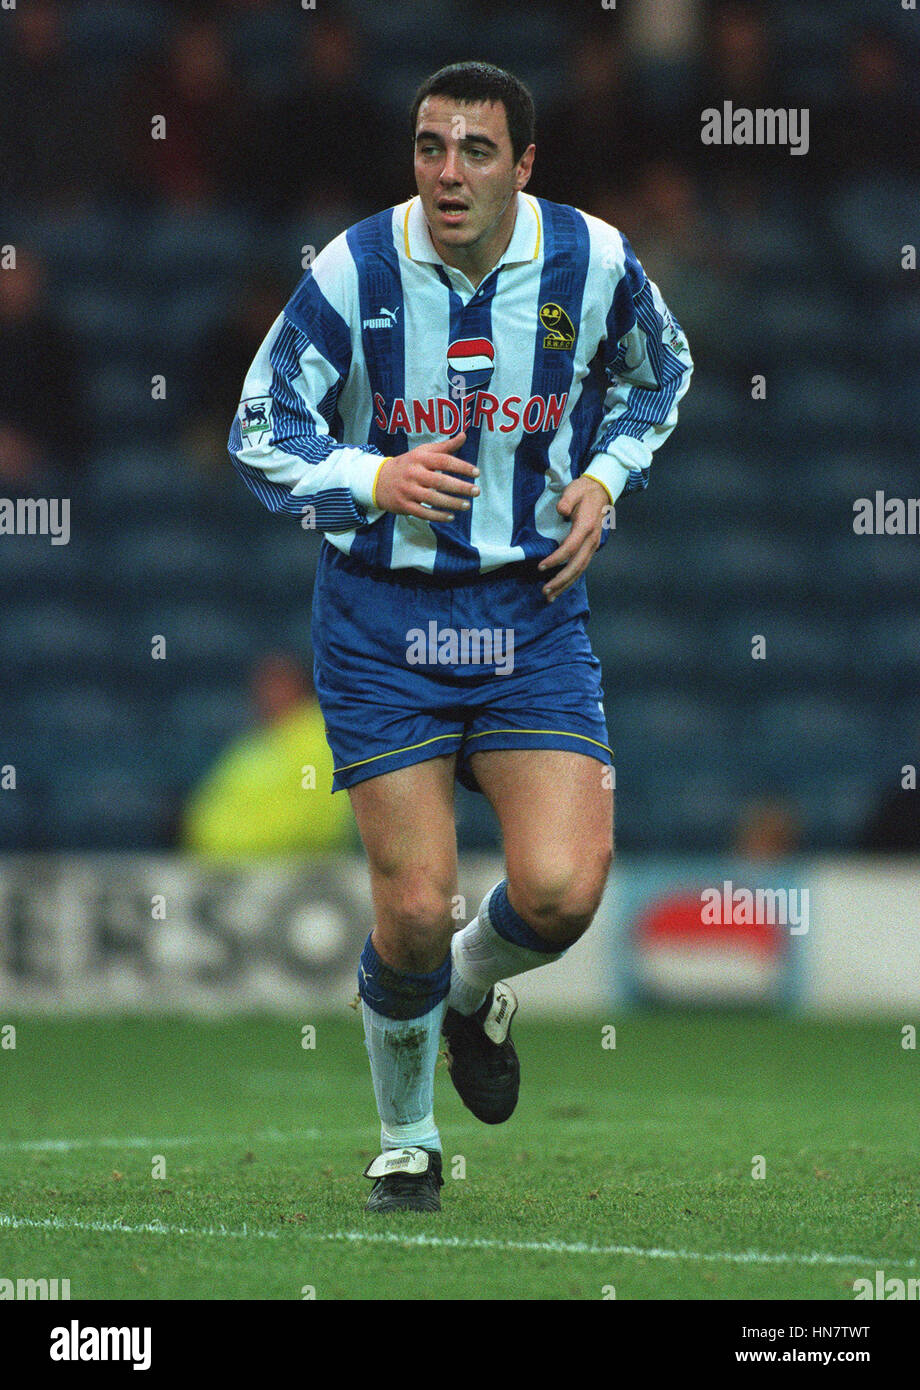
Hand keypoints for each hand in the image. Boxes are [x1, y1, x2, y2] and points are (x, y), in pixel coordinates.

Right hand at [373, 432, 479, 521]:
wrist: (379, 480)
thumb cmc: (407, 465)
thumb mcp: (423, 452)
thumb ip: (444, 446)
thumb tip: (463, 435)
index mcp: (420, 458)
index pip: (444, 461)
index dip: (462, 466)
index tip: (476, 473)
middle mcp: (413, 473)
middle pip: (440, 481)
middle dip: (460, 487)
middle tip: (476, 491)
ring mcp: (408, 490)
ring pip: (432, 498)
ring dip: (452, 503)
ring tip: (467, 505)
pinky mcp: (404, 505)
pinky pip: (423, 512)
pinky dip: (438, 516)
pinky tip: (451, 517)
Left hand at [538, 475, 609, 601]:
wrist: (600, 491)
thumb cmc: (583, 491)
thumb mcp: (574, 490)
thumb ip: (567, 500)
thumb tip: (561, 510)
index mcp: (586, 527)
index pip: (570, 548)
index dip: (556, 559)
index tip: (541, 567)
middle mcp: (591, 540)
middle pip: (577, 566)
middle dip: (561, 580)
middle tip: (545, 591)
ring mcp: (592, 546)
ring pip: (580, 570)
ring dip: (565, 585)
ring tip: (550, 596)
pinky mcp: (590, 549)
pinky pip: (580, 567)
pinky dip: (570, 579)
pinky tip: (560, 587)